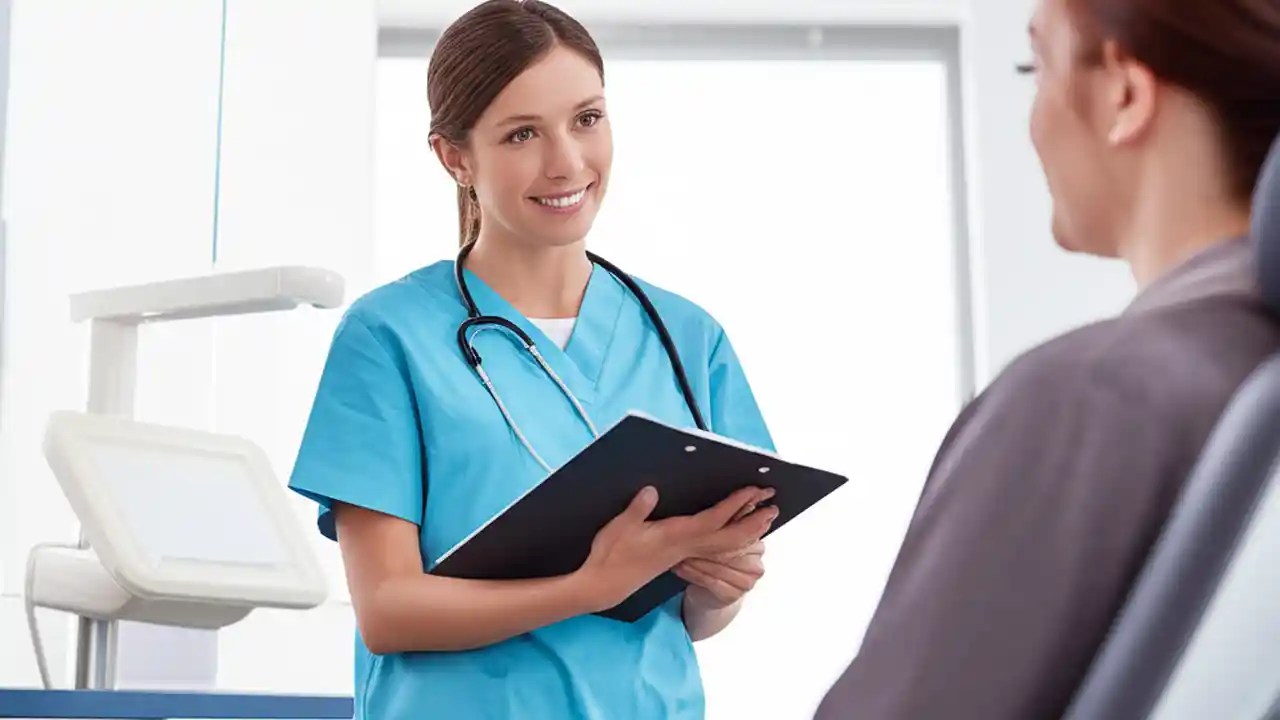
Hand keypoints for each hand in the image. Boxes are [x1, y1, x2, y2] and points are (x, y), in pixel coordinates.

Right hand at [575, 486, 778, 613]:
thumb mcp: (620, 528)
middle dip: (753, 522)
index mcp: (676, 537)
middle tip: (773, 507)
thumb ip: (638, 509)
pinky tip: (735, 534)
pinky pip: (714, 548)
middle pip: (729, 537)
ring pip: (725, 544)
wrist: (605, 585)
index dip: (735, 505)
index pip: (714, 520)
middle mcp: (686, 546)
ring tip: (763, 519)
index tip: (753, 490)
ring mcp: (684, 553)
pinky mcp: (679, 555)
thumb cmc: (612, 555)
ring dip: (747, 532)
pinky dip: (730, 539)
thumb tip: (651, 491)